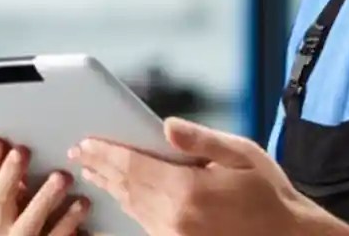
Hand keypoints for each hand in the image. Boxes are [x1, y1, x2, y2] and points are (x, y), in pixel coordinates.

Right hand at [0, 137, 91, 235]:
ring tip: (61, 177)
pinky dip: (69, 220)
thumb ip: (8, 172)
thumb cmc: (27, 221)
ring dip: (44, 197)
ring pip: (28, 221)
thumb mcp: (14, 199)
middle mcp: (2, 224)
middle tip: (22, 151)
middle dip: (9, 174)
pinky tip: (82, 202)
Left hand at [70, 117, 348, 235]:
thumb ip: (201, 140)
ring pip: (131, 207)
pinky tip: (121, 194)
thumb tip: (167, 125)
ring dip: (110, 187)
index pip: (133, 167)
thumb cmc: (269, 195)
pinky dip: (129, 205)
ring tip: (93, 170)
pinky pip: (145, 223)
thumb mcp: (242, 155)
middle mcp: (174, 219)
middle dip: (100, 167)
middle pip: (126, 188)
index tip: (85, 142)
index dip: (105, 152)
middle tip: (79, 153)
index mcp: (187, 191)